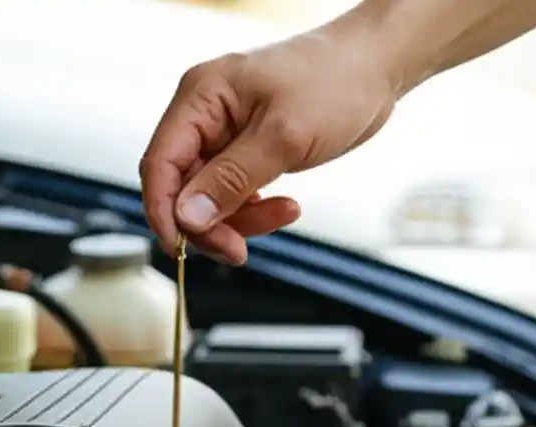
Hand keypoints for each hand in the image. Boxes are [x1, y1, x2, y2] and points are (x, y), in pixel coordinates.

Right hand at [140, 20, 400, 264]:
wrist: (375, 67)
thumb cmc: (335, 80)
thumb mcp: (283, 136)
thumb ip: (231, 179)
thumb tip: (188, 216)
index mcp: (201, 97)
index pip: (160, 163)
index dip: (164, 210)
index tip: (180, 247)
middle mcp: (206, 115)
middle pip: (182, 186)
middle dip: (209, 222)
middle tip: (238, 249)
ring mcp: (226, 134)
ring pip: (209, 198)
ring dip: (240, 219)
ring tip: (284, 213)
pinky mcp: (248, 151)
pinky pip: (234, 194)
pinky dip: (255, 210)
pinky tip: (286, 205)